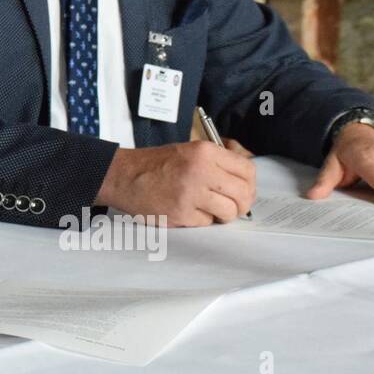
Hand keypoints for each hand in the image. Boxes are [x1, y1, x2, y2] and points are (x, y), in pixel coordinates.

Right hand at [95, 140, 255, 224]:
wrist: (124, 176)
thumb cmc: (155, 164)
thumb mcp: (189, 150)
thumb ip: (217, 161)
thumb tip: (246, 178)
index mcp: (205, 152)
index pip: (247, 170)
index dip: (249, 184)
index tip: (243, 190)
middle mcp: (201, 170)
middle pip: (243, 193)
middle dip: (242, 204)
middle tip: (232, 206)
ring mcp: (191, 193)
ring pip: (229, 211)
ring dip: (223, 215)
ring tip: (210, 210)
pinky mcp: (181, 213)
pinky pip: (207, 223)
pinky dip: (200, 220)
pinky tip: (188, 211)